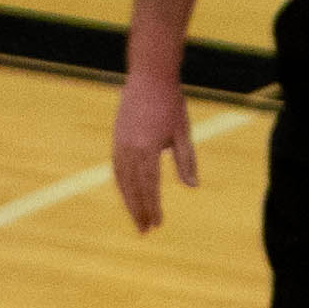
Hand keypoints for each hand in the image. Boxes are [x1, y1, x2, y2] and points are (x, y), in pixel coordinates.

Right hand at [109, 61, 198, 229]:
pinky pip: (117, 167)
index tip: (158, 223)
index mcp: (148, 148)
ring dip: (128, 201)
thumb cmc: (171, 103)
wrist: (149, 76)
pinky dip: (121, 185)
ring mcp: (120, 143)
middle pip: (133, 187)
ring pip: (121, 179)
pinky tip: (128, 194)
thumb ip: (186, 160)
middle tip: (145, 231)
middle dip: (138, 210)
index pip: (150, 186)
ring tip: (136, 218)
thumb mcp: (183, 133)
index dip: (153, 207)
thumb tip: (192, 186)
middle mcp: (130, 148)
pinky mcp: (117, 138)